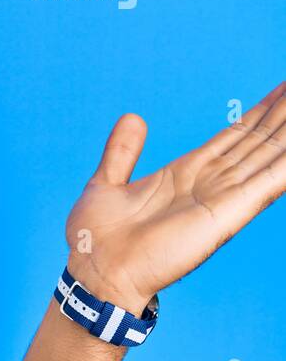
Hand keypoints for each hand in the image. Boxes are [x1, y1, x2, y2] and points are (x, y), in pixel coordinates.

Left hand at [64, 80, 285, 313]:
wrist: (95, 272)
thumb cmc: (97, 238)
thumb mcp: (107, 181)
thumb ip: (123, 151)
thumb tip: (133, 118)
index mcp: (188, 172)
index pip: (236, 135)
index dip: (261, 112)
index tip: (283, 88)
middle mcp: (212, 183)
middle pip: (260, 141)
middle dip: (284, 114)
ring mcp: (223, 198)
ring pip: (271, 155)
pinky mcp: (228, 215)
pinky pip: (270, 183)